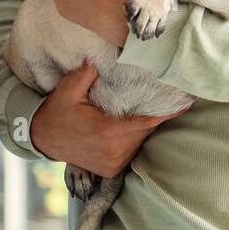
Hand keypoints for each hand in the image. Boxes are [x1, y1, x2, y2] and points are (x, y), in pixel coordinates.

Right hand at [28, 60, 186, 176]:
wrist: (42, 139)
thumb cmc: (57, 112)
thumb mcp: (69, 89)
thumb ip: (87, 74)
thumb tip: (100, 59)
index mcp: (109, 132)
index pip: (147, 122)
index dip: (168, 114)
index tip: (186, 104)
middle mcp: (114, 151)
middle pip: (146, 132)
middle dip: (157, 117)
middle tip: (173, 101)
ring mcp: (112, 163)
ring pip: (140, 143)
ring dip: (145, 129)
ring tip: (155, 111)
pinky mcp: (110, 170)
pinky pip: (130, 153)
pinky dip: (134, 140)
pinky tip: (135, 127)